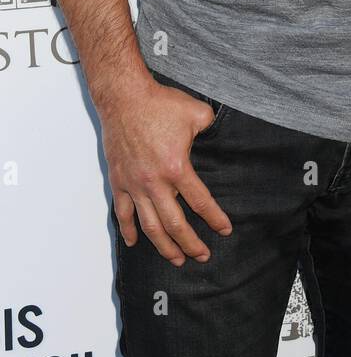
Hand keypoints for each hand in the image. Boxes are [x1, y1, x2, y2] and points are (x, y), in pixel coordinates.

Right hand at [100, 73, 232, 264]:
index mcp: (177, 168)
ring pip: (149, 226)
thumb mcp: (197, 113)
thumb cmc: (159, 103)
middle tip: (202, 256)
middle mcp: (155, 182)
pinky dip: (128, 230)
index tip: (224, 230)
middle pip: (175, 224)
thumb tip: (218, 134)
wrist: (124, 98)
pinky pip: (122, 212)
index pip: (200, 202)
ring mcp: (134, 185)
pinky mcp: (119, 181)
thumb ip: (211, 127)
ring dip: (163, 246)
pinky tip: (134, 242)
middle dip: (190, 244)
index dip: (215, 218)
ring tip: (175, 259)